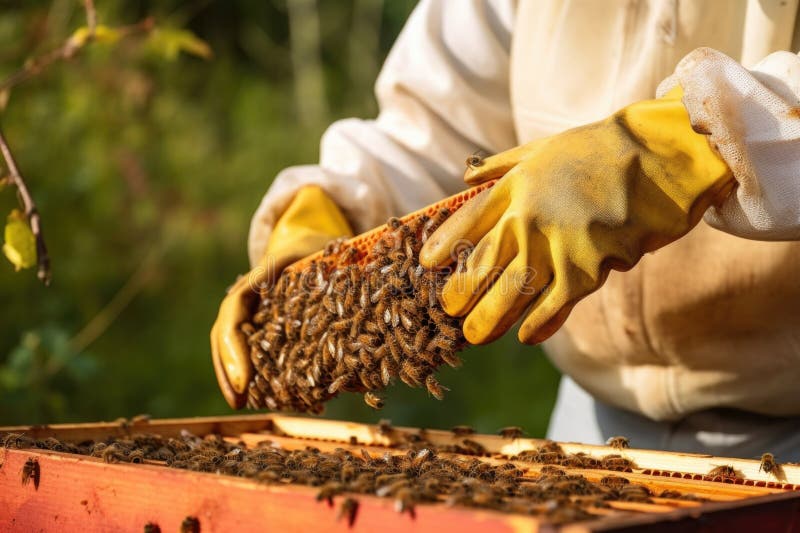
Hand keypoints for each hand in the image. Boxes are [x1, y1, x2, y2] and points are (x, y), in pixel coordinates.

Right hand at [211, 186, 351, 407]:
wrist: (308, 241)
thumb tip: (355, 307)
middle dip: (229, 370)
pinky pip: (249, 349)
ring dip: (234, 375)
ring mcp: (251, 312)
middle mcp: (247, 298)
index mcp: (256, 281)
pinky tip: (260, 397)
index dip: (234, 350)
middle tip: (238, 401)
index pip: (233, 315)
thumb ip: (331, 275)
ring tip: (240, 404)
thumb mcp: (322, 254)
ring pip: (232, 345)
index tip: (243, 381)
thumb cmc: (318, 250)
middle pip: (225, 336)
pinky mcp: (261, 324)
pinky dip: (253, 372)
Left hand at [419, 87, 733, 345]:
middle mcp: (527, 219)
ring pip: (510, 295)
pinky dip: (538, 325)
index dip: (443, 246)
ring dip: (489, 320)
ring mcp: (555, 248)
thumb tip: (465, 178)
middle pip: (481, 266)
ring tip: (475, 336)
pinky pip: (553, 307)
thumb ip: (501, 166)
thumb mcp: (542, 148)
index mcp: (514, 188)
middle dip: (460, 293)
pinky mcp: (587, 271)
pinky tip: (526, 336)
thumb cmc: (600, 150)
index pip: (465, 223)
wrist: (660, 159)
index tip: (426, 264)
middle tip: (447, 312)